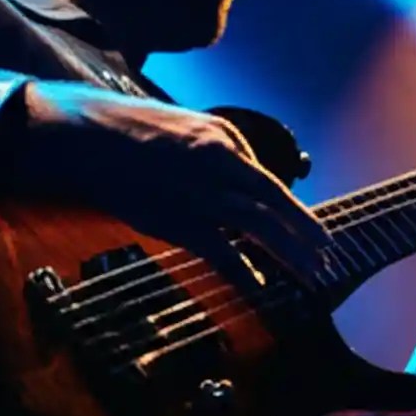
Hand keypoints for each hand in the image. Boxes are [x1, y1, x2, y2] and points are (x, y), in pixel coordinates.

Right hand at [21, 80, 329, 285]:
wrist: (88, 134)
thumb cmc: (136, 132)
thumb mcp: (190, 129)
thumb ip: (223, 155)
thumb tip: (250, 189)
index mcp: (223, 140)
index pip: (272, 184)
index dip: (300, 215)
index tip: (321, 237)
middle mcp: (217, 164)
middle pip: (274, 205)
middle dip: (305, 236)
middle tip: (328, 261)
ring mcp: (197, 192)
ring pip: (256, 226)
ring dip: (288, 253)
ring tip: (309, 275)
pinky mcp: (174, 218)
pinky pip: (218, 250)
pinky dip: (242, 270)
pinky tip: (260, 287)